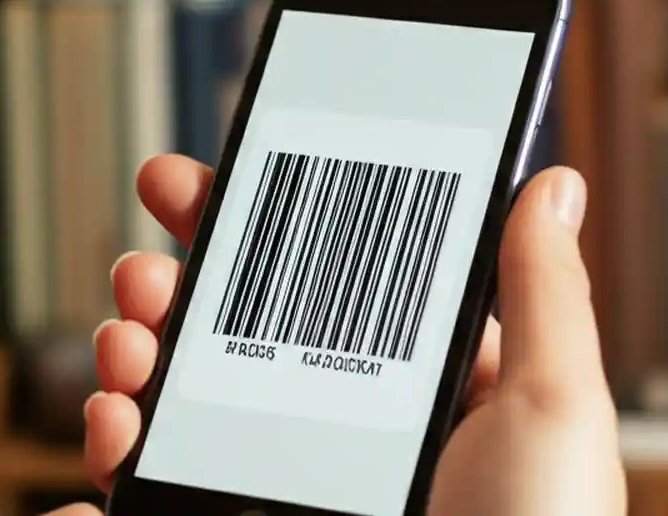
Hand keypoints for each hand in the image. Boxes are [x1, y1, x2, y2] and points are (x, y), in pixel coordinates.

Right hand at [47, 155, 622, 515]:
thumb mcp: (553, 409)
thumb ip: (544, 293)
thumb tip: (551, 185)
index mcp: (430, 391)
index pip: (345, 285)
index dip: (278, 226)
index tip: (219, 182)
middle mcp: (355, 437)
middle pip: (251, 337)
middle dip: (186, 287)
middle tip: (147, 264)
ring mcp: (294, 491)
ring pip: (194, 406)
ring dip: (142, 359)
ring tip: (129, 346)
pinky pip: (164, 486)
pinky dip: (120, 455)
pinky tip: (114, 436)